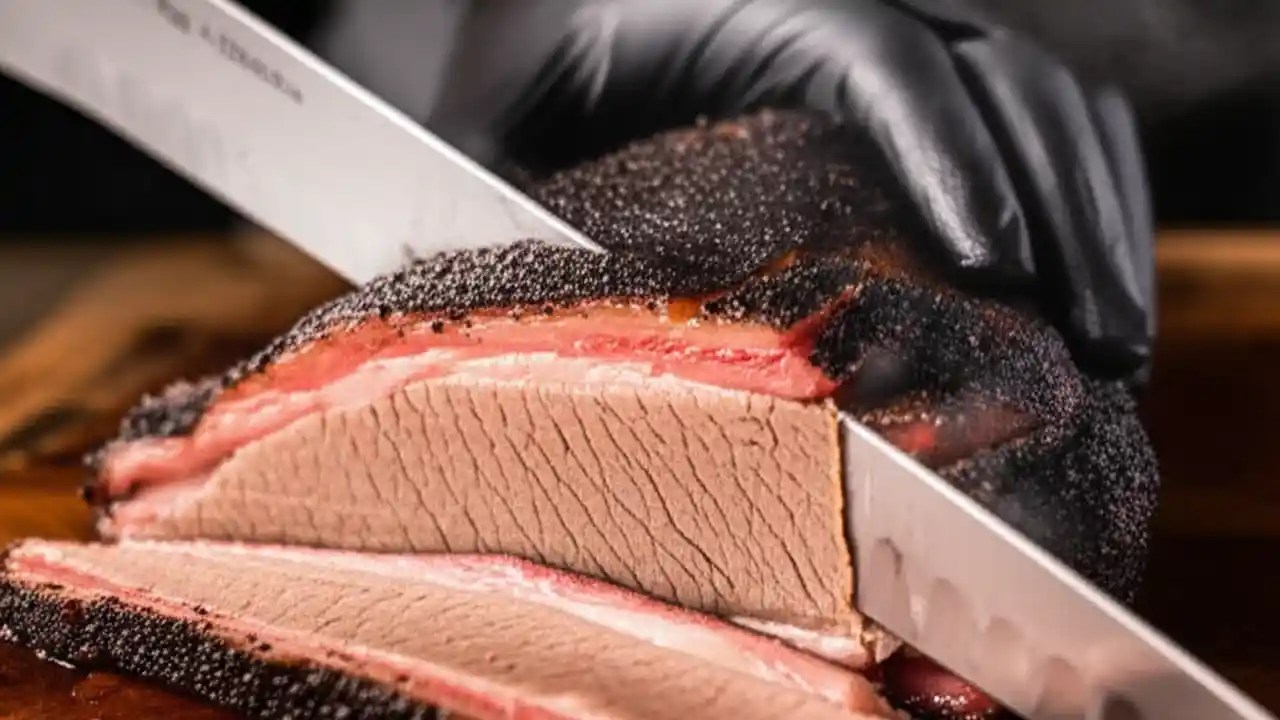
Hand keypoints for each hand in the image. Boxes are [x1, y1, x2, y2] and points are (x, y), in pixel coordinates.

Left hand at [428, 0, 1155, 384]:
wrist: (534, 36)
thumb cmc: (511, 88)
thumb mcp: (494, 143)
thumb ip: (532, 207)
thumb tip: (602, 326)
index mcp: (731, 1)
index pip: (876, 48)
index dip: (948, 150)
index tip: (993, 266)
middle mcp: (827, 2)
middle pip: (990, 69)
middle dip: (1059, 206)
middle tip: (1094, 343)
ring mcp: (880, 35)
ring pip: (1035, 90)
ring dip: (1093, 211)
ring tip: (1115, 347)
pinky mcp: (903, 81)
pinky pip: (1024, 114)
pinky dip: (1079, 196)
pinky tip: (1082, 293)